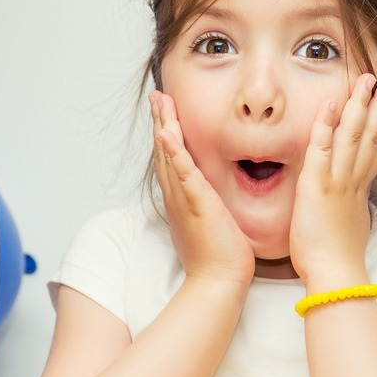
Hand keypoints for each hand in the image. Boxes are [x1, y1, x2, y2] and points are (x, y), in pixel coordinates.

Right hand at [152, 92, 254, 285]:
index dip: (167, 134)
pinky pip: (182, 173)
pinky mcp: (196, 203)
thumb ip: (208, 209)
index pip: (172, 160)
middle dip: (160, 121)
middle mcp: (177, 196)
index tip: (165, 112)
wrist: (217, 282)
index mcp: (183, 199)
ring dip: (163, 126)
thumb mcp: (211, 225)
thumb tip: (212, 201)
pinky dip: (173, 152)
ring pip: (170, 156)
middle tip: (156, 95)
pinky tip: (167, 133)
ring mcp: (184, 198)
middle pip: (164, 152)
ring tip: (159, 101)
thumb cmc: (219, 258)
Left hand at [290, 73, 376, 284]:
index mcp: (359, 188)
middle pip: (371, 134)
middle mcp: (352, 180)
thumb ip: (353, 204)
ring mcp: (337, 181)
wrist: (335, 275)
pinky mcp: (317, 186)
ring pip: (352, 135)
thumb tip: (354, 199)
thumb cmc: (337, 256)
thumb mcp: (351, 223)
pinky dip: (326, 126)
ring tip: (368, 79)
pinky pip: (321, 150)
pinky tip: (331, 104)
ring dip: (360, 105)